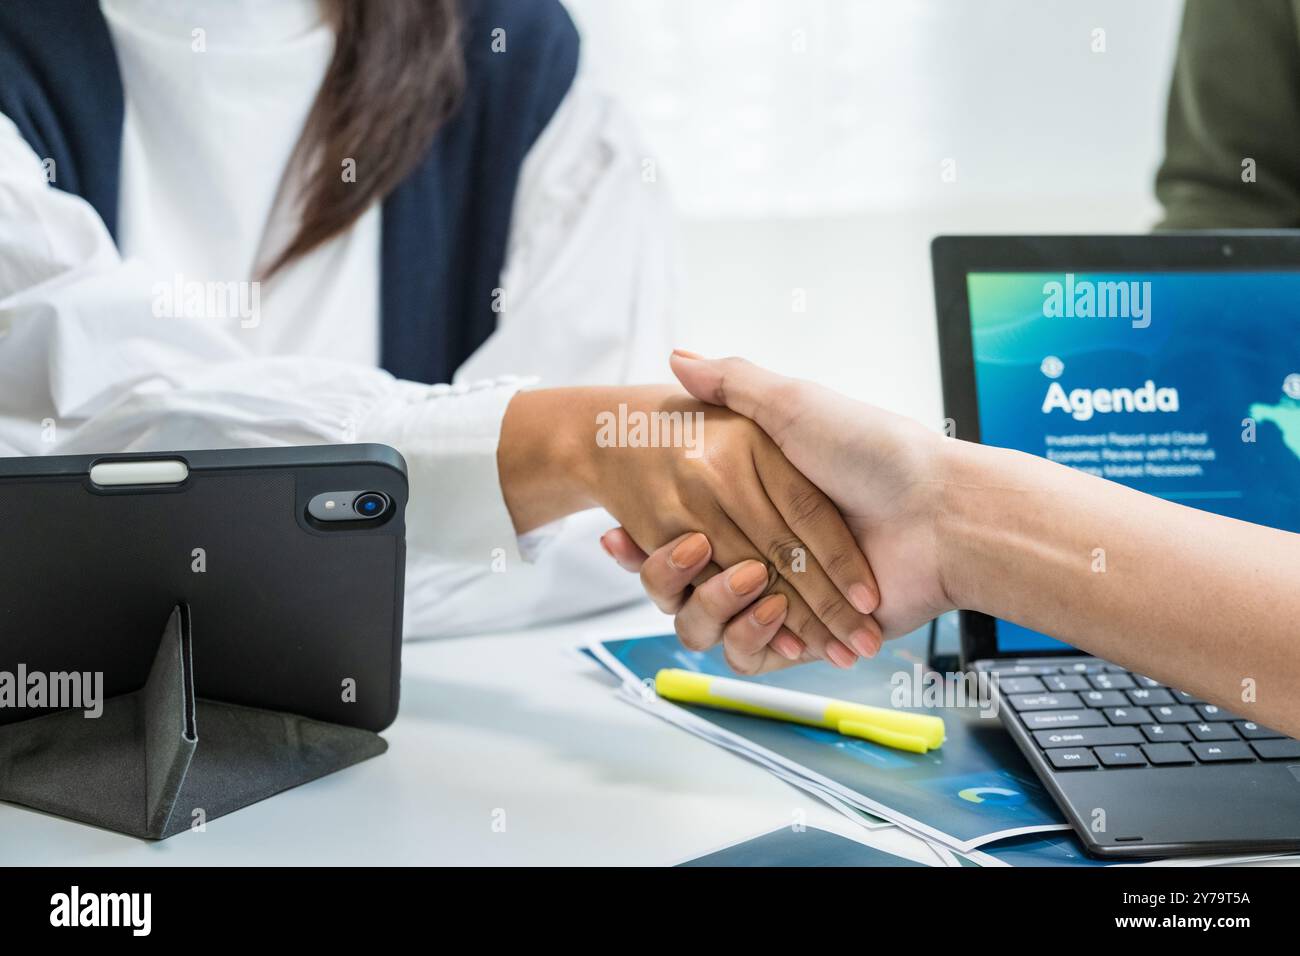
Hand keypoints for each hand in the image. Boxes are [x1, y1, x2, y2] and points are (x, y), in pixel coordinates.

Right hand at [498, 385, 880, 668]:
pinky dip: (754, 639)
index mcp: (753, 505)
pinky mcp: (807, 636)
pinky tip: (766, 612)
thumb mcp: (798, 405)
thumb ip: (736, 385)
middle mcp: (762, 551)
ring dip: (714, 608)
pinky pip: (753, 654)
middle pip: (683, 583)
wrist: (944, 515)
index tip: (617, 532)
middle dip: (665, 576)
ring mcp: (783, 597)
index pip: (679, 528)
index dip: (643, 538)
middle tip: (682, 553)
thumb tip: (677, 356)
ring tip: (745, 581)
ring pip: (709, 625)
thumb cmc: (875, 452)